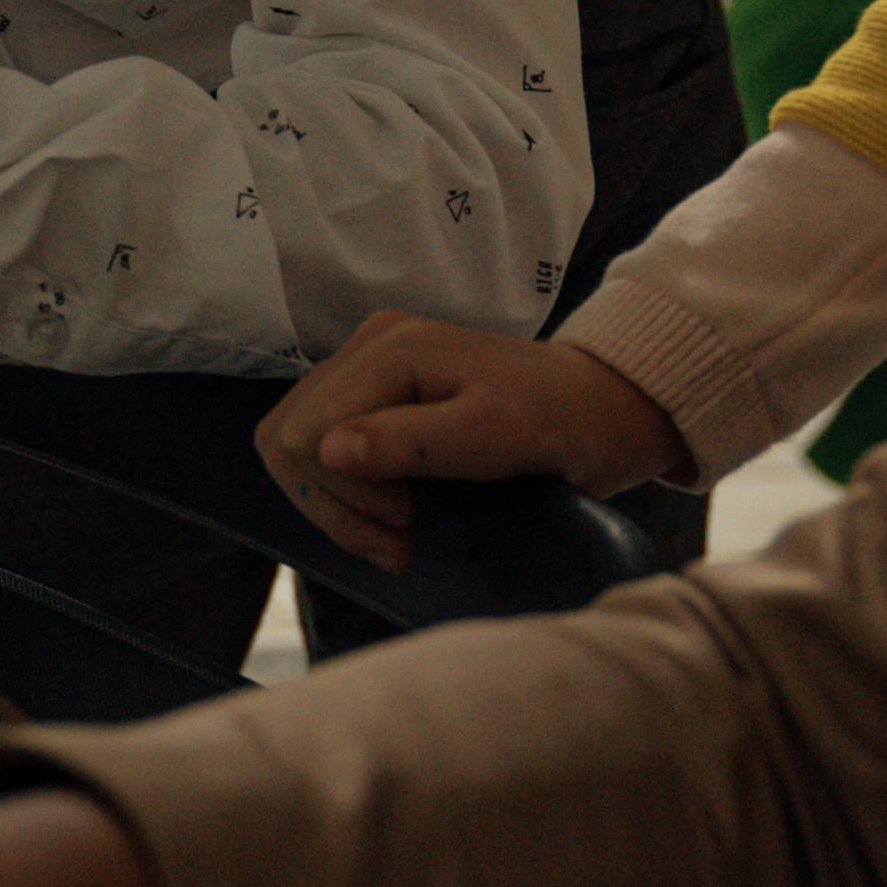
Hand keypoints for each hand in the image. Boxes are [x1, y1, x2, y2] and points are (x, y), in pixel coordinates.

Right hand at [259, 314, 685, 571]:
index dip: (342, 494)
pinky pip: (322, 447)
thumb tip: (327, 452)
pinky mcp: (376, 394)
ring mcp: (368, 367)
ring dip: (336, 506)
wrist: (598, 410)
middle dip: (333, 505)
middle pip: (288, 438)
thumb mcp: (494, 437)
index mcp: (390, 347)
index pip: (305, 434)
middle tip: (399, 540)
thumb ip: (410, 442)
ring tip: (396, 539)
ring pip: (296, 446)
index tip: (407, 523)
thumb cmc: (557, 420)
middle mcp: (368, 346)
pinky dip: (344, 496)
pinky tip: (387, 520)